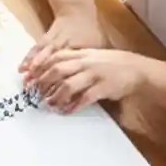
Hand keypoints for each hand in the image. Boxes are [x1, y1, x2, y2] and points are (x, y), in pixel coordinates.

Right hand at [19, 10, 106, 83]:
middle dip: (46, 76)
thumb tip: (96, 80)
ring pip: (43, 54)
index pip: (72, 66)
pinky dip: (29, 58)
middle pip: (55, 61)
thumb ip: (94, 62)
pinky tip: (22, 68)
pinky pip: (36, 48)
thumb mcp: (98, 43)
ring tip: (27, 81)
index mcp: (80, 47)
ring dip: (35, 68)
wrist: (76, 8)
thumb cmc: (89, 29)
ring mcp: (53, 40)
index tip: (61, 94)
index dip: (66, 79)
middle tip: (39, 91)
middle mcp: (65, 43)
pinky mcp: (46, 38)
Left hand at [29, 49, 147, 113]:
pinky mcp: (104, 87)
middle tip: (35, 93)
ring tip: (49, 104)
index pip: (56, 58)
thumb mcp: (93, 56)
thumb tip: (54, 70)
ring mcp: (95, 74)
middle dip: (43, 82)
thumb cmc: (112, 63)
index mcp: (82, 54)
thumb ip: (76, 61)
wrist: (136, 68)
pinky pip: (85, 98)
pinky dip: (74, 106)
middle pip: (58, 70)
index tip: (29, 77)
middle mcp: (86, 62)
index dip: (41, 67)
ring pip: (68, 85)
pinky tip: (67, 111)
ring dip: (56, 96)